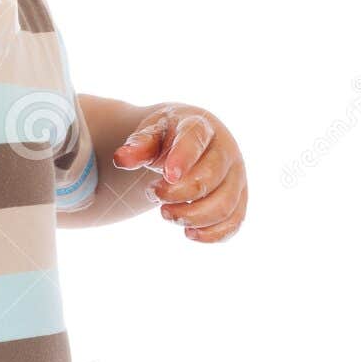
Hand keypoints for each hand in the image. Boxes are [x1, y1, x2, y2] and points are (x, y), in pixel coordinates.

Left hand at [112, 104, 246, 241]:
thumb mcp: (151, 133)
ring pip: (224, 205)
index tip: (167, 175)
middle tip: (153, 193)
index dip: (183, 158)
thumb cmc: (169, 137)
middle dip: (177, 193)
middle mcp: (226, 151)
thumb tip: (121, 159)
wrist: (192, 141)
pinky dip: (212, 234)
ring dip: (192, 216)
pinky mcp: (238, 200)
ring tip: (166, 213)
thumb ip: (138, 145)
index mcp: (202, 127)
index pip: (195, 140)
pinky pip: (234, 222)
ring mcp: (236, 177)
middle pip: (210, 178)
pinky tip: (188, 232)